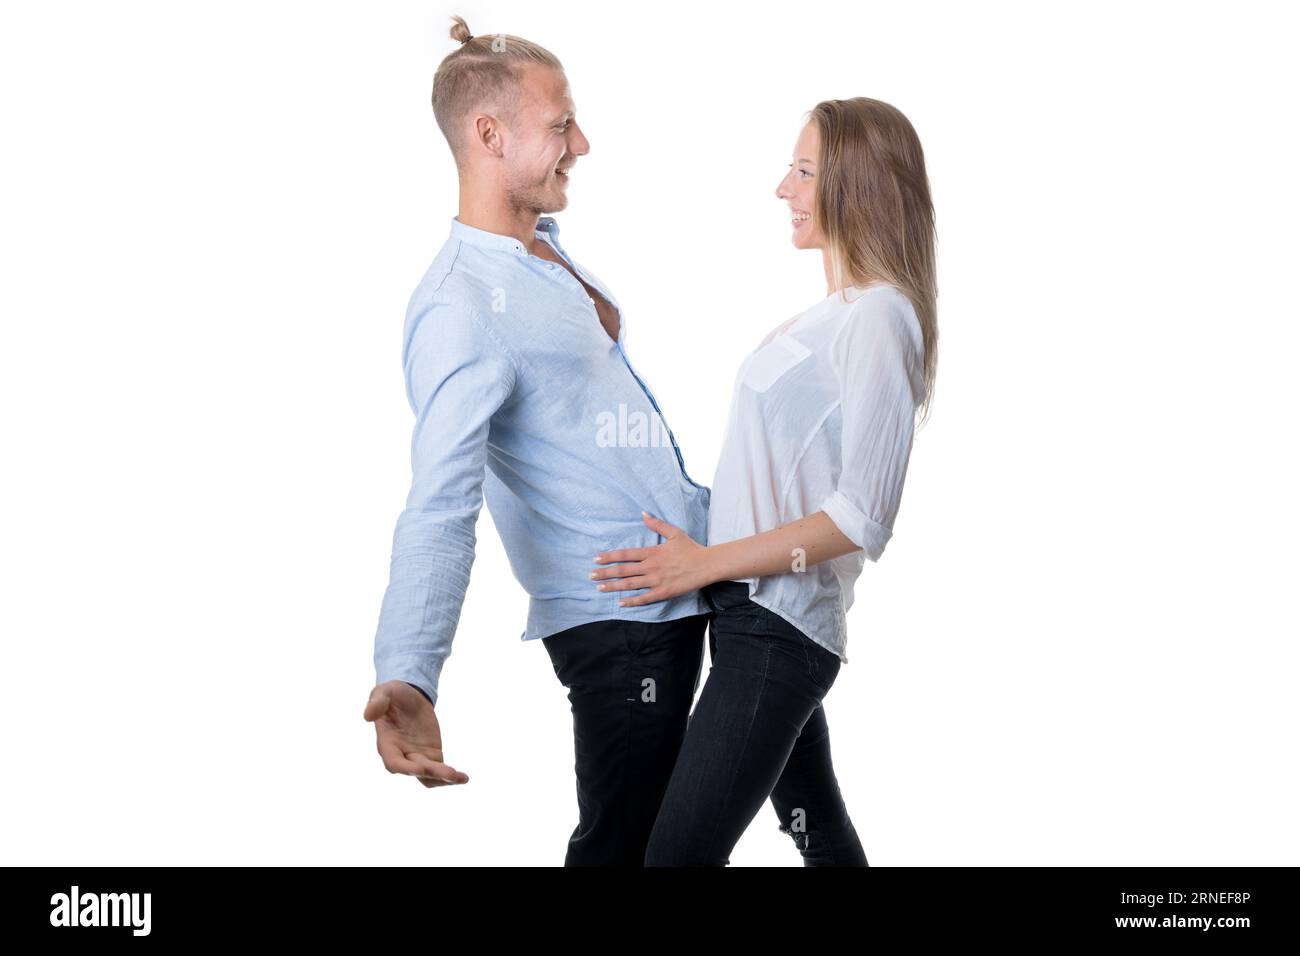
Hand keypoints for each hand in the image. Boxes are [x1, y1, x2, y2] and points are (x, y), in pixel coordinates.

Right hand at [364, 681, 468, 787]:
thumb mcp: (384, 692)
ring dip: (443, 779)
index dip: (406, 768)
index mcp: (387, 743)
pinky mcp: (431, 755)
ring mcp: (417, 757)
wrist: (409, 696)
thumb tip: (367, 715)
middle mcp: (401, 755)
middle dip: (432, 772)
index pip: (394, 763)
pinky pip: (439, 771)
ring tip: (460, 778)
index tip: (420, 769)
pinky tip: (463, 778)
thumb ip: (377, 702)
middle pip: (415, 771)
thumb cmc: (392, 694)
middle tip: (449, 773)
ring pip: (429, 776)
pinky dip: (451, 777)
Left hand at [590, 511, 713, 606]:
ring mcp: (656, 580)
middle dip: (605, 573)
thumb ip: (657, 524)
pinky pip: (644, 598)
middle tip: (591, 575)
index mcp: (652, 552)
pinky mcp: (663, 592)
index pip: (626, 554)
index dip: (609, 557)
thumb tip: (643, 513)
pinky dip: (632, 601)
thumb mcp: (674, 533)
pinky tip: (621, 603)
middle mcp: (651, 566)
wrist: (706, 565)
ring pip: (630, 584)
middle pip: (623, 570)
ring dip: (613, 586)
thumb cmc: (691, 549)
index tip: (596, 559)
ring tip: (599, 588)